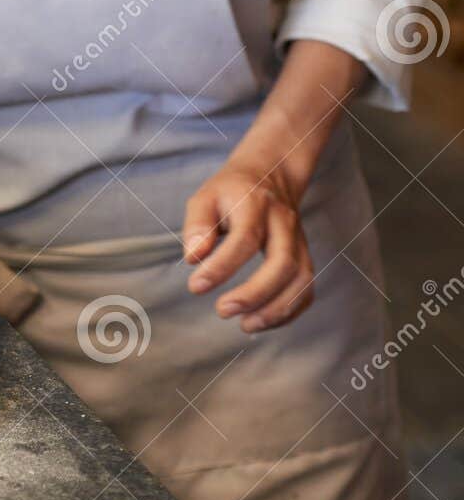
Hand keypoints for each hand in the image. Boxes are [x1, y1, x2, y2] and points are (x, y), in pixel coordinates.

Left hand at [182, 160, 313, 332]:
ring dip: (277, 308)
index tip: (196, 287)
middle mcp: (284, 223)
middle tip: (223, 310)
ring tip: (246, 326)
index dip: (221, 267)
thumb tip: (192, 258)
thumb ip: (197, 226)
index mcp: (256, 205)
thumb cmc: (230, 191)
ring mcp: (299, 240)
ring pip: (301, 278)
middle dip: (255, 293)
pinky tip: (263, 322)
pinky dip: (290, 310)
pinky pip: (306, 287)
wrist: (272, 173)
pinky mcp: (304, 255)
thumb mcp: (205, 196)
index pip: (245, 239)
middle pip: (283, 262)